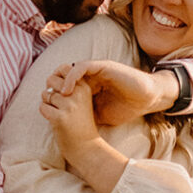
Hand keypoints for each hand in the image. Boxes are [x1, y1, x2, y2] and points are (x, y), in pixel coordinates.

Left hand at [39, 76, 98, 151]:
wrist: (87, 147)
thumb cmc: (80, 123)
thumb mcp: (81, 101)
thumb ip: (70, 88)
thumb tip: (50, 77)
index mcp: (84, 87)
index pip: (64, 68)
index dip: (57, 76)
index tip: (59, 89)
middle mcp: (77, 94)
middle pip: (51, 80)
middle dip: (49, 89)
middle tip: (56, 103)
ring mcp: (69, 106)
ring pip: (45, 94)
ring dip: (47, 103)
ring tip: (57, 112)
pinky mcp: (60, 117)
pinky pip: (42, 107)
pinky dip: (45, 112)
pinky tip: (54, 119)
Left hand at [47, 60, 180, 125]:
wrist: (146, 99)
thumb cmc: (126, 107)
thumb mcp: (101, 113)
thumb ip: (86, 114)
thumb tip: (68, 126)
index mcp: (90, 85)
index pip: (66, 84)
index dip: (55, 92)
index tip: (47, 104)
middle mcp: (91, 76)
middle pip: (64, 74)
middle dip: (53, 84)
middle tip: (46, 96)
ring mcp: (96, 70)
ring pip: (70, 69)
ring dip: (60, 80)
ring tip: (55, 93)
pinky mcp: (103, 66)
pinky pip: (81, 67)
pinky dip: (71, 77)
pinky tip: (66, 90)